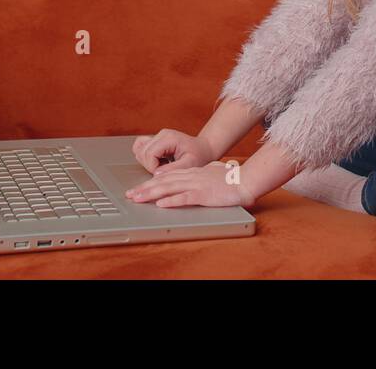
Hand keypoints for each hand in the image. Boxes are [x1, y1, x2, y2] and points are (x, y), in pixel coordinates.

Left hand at [125, 161, 253, 208]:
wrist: (246, 180)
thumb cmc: (232, 178)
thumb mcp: (214, 171)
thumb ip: (205, 173)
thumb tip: (203, 172)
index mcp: (192, 172)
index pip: (167, 176)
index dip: (150, 182)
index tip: (138, 188)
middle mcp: (191, 176)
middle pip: (163, 182)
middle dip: (144, 189)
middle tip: (130, 195)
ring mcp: (197, 185)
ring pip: (169, 189)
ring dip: (151, 194)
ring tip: (138, 199)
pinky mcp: (204, 194)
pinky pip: (185, 198)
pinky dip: (171, 201)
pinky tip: (162, 204)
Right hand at [132, 129, 216, 174]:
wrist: (203, 149)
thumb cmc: (199, 155)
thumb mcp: (190, 164)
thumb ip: (173, 169)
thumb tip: (156, 174)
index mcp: (169, 138)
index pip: (149, 154)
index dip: (153, 167)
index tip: (163, 173)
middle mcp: (161, 134)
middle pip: (143, 153)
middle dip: (151, 166)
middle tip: (166, 169)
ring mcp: (157, 136)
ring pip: (139, 151)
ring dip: (148, 162)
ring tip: (164, 165)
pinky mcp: (155, 140)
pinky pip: (140, 148)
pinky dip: (146, 158)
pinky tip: (158, 162)